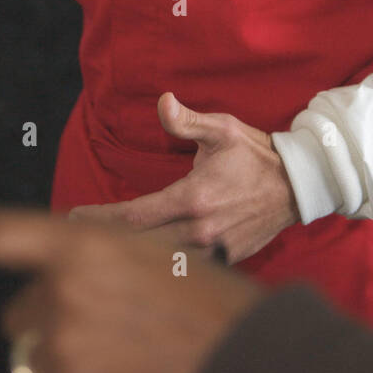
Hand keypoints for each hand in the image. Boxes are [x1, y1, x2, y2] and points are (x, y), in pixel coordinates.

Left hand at [0, 206, 264, 372]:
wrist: (243, 356)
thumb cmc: (201, 300)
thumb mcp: (150, 251)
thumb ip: (85, 259)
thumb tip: (35, 297)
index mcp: (82, 245)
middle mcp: (62, 294)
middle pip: (20, 312)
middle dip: (52, 318)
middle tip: (111, 322)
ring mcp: (63, 350)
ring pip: (38, 360)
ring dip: (71, 360)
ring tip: (128, 353)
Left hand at [69, 92, 300, 263]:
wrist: (299, 185)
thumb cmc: (257, 154)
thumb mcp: (222, 130)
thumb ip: (186, 121)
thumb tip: (162, 103)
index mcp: (193, 198)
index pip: (133, 217)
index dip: (99, 219)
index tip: (74, 216)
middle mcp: (200, 230)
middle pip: (138, 246)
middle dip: (105, 242)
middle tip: (77, 236)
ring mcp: (214, 250)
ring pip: (159, 263)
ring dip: (130, 257)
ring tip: (102, 250)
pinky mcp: (227, 260)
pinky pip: (185, 269)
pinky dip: (160, 266)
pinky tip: (141, 261)